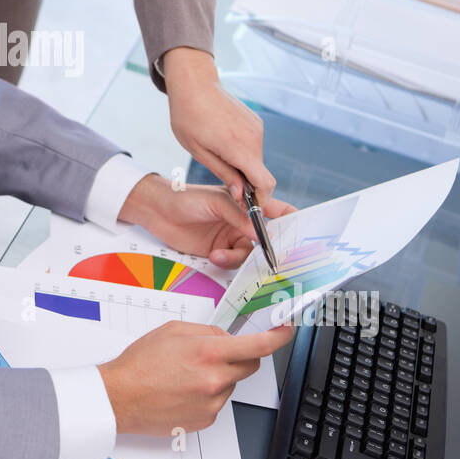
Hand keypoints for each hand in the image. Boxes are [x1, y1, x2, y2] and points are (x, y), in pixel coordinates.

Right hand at [98, 318, 295, 434]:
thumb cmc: (139, 364)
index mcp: (208, 353)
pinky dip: (207, 394)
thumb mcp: (172, 331)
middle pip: (250, 366)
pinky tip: (183, 390)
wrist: (119, 398)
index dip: (278, 338)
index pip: (258, 346)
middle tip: (218, 354)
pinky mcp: (206, 420)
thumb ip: (205, 331)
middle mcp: (214, 379)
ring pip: (231, 384)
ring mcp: (212, 402)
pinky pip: (218, 402)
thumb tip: (225, 337)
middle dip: (242, 356)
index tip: (287, 332)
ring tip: (186, 375)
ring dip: (219, 376)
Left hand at [116, 174, 296, 269]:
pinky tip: (214, 255)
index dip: (291, 219)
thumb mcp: (216, 202)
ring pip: (249, 253)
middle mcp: (242, 221)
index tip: (300, 231)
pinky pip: (232, 261)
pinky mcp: (219, 251)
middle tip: (269, 257)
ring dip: (237, 257)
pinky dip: (226, 261)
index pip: (276, 209)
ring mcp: (231, 236)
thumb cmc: (186, 197)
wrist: (159, 212)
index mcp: (247, 202)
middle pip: (266, 237)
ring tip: (219, 254)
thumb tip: (261, 234)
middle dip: (268, 248)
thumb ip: (240, 217)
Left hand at [162, 47, 274, 206]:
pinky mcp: (256, 121)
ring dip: (243, 165)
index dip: (260, 198)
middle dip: (247, 182)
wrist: (194, 84)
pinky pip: (254, 145)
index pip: (265, 183)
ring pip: (256, 159)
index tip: (248, 205)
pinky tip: (223, 142)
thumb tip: (240, 194)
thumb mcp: (198, 151)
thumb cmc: (188, 116)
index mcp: (238, 147)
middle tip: (225, 182)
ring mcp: (257, 128)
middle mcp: (254, 137)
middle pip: (260, 172)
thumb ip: (223, 173)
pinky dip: (243, 151)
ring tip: (218, 155)